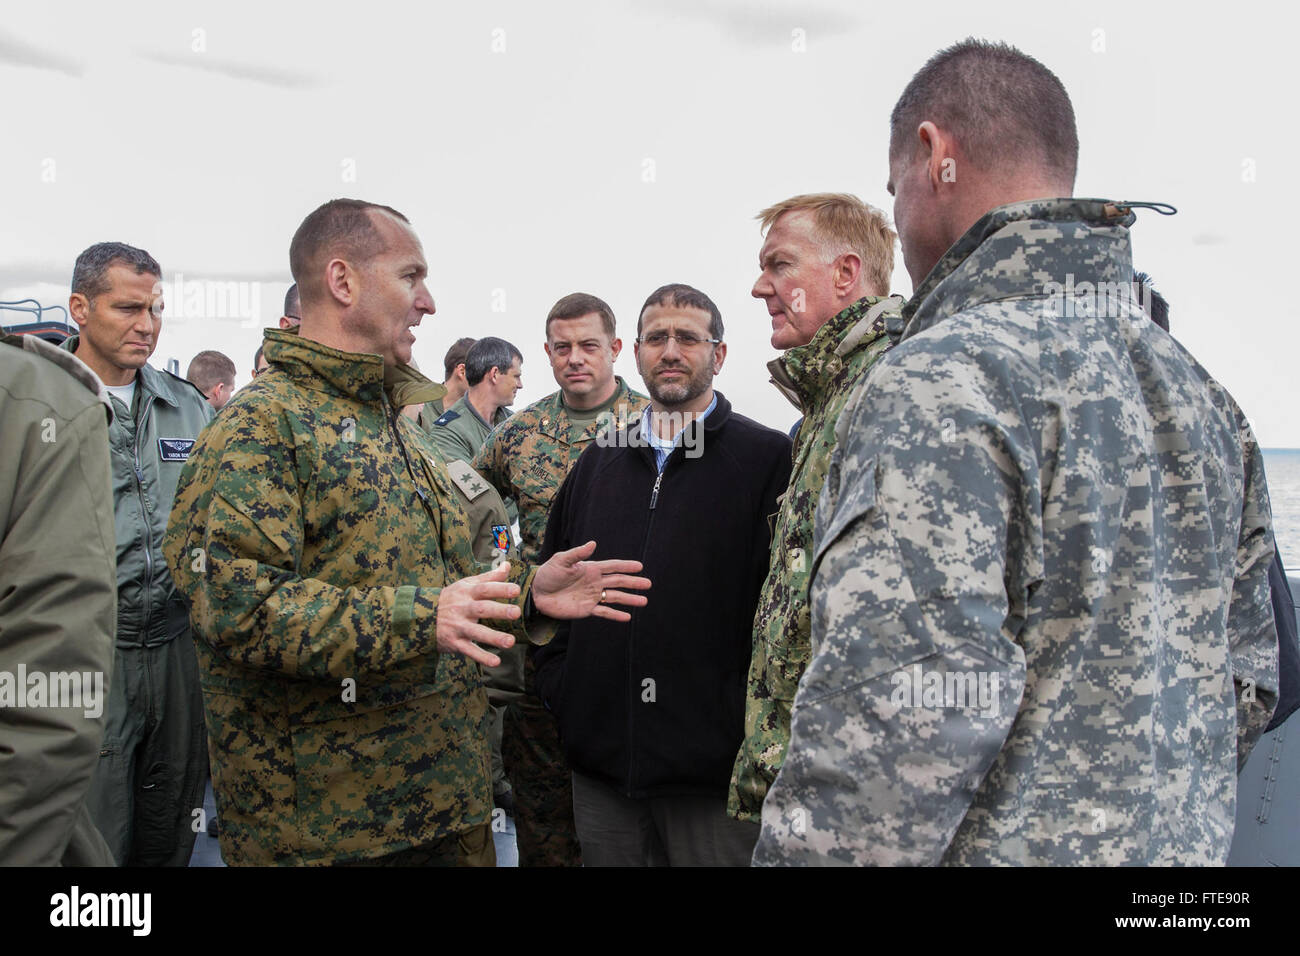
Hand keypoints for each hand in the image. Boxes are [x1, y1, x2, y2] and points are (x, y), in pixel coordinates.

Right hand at [435, 563, 520, 666]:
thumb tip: (507, 565)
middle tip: (516, 612)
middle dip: (499, 611)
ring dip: (493, 637)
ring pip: (476, 632)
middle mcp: (463, 609)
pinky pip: (469, 650)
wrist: (421, 617)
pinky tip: (496, 662)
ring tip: (510, 642)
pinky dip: (481, 657)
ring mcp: (458, 626)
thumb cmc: (451, 598)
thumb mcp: (466, 584)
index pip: (485, 589)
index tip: (516, 590)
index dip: (500, 589)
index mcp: (467, 593)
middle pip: (482, 609)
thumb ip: (489, 577)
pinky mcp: (455, 642)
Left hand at [532, 540, 649, 621]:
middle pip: (618, 582)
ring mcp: (592, 596)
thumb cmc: (547, 574)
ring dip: (629, 599)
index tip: (640, 566)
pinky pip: (604, 612)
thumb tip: (593, 543)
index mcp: (590, 569)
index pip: (612, 566)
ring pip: (615, 598)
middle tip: (648, 584)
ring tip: (644, 601)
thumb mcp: (561, 561)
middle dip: (633, 583)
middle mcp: (594, 582)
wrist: (536, 594)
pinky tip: (627, 617)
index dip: (626, 566)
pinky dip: (616, 615)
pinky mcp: (587, 609)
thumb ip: (577, 554)